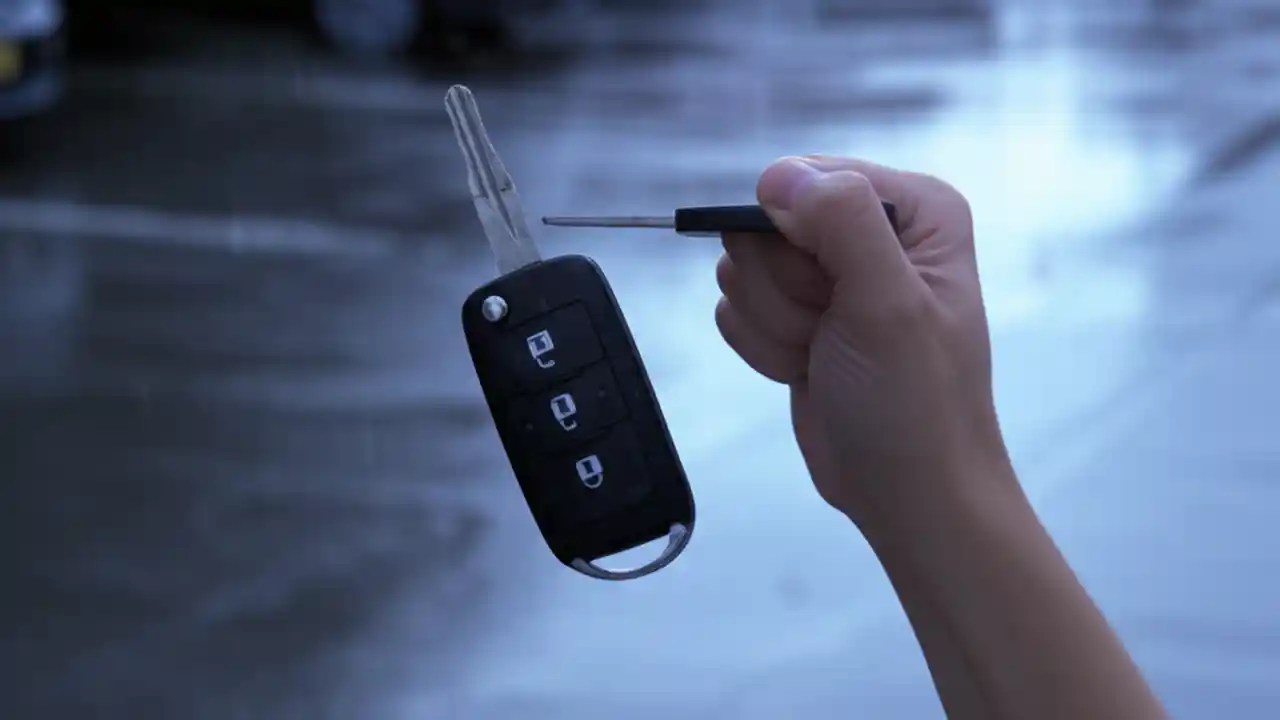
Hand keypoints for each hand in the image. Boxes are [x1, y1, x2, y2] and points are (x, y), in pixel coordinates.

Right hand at [716, 155, 1013, 534]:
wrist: (909, 492)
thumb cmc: (916, 404)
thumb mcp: (888, 304)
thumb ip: (841, 223)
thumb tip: (776, 175)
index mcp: (913, 209)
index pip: (806, 178)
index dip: (798, 237)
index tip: (832, 291)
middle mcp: (871, 231)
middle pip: (765, 225)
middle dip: (785, 291)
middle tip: (832, 331)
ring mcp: (830, 277)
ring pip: (742, 269)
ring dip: (775, 325)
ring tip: (825, 356)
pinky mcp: (797, 316)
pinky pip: (736, 308)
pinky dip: (763, 348)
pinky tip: (807, 370)